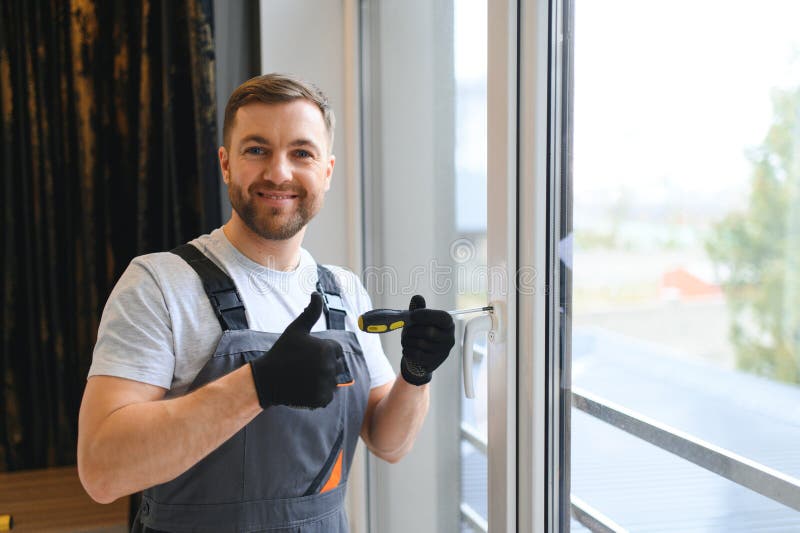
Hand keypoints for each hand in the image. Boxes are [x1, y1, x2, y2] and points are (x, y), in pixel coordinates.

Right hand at [250, 292, 339, 408]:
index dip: (322, 351)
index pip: (336, 350)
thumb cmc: (282, 352)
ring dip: (322, 380)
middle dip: (323, 366)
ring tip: (303, 377)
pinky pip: (327, 396)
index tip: (307, 354)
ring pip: (332, 381)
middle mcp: (329, 367)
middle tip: (303, 367)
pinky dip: (318, 394)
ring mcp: (325, 384)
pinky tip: (304, 388)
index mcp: (327, 349)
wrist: (266, 379)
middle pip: (336, 366)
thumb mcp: (296, 329)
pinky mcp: (322, 399)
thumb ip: (311, 312)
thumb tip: (316, 293)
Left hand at [400, 295, 455, 385]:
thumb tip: (417, 298)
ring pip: (421, 344)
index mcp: (448, 324)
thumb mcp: (418, 320)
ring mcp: (443, 352)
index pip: (442, 317)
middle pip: (429, 332)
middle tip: (405, 330)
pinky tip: (407, 348)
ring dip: (408, 340)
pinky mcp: (434, 363)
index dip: (426, 315)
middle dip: (413, 330)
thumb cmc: (420, 334)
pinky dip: (407, 350)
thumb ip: (418, 308)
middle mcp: (449, 338)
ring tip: (405, 339)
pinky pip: (417, 355)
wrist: (419, 358)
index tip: (412, 315)